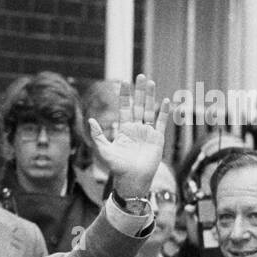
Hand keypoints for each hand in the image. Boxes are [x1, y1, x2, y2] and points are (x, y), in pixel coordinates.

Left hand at [89, 74, 169, 199]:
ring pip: (149, 110)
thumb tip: (90, 120)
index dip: (124, 96)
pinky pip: (161, 123)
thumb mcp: (104, 151)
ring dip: (150, 97)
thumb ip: (98, 135)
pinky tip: (165, 101)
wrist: (132, 180)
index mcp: (124, 130)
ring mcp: (147, 132)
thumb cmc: (117, 168)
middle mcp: (136, 129)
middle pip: (138, 105)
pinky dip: (164, 112)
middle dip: (139, 91)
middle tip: (141, 76)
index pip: (124, 109)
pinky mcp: (157, 139)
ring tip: (151, 83)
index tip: (124, 83)